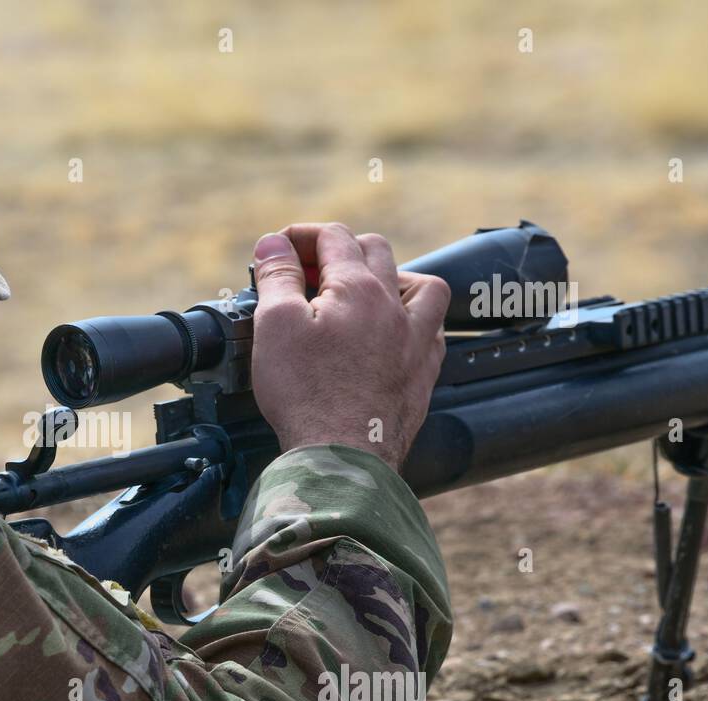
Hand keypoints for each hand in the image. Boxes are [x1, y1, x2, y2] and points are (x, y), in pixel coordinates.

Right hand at [249, 223, 448, 470]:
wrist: (342, 456)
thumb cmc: (306, 394)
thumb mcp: (275, 326)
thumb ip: (277, 277)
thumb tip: (275, 243)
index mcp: (359, 288)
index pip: (333, 237)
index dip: (301, 236)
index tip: (278, 252)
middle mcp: (396, 308)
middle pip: (376, 251)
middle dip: (339, 251)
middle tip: (307, 274)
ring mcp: (416, 342)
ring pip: (422, 286)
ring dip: (391, 277)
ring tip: (362, 294)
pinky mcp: (423, 375)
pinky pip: (433, 331)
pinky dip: (413, 321)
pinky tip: (394, 334)